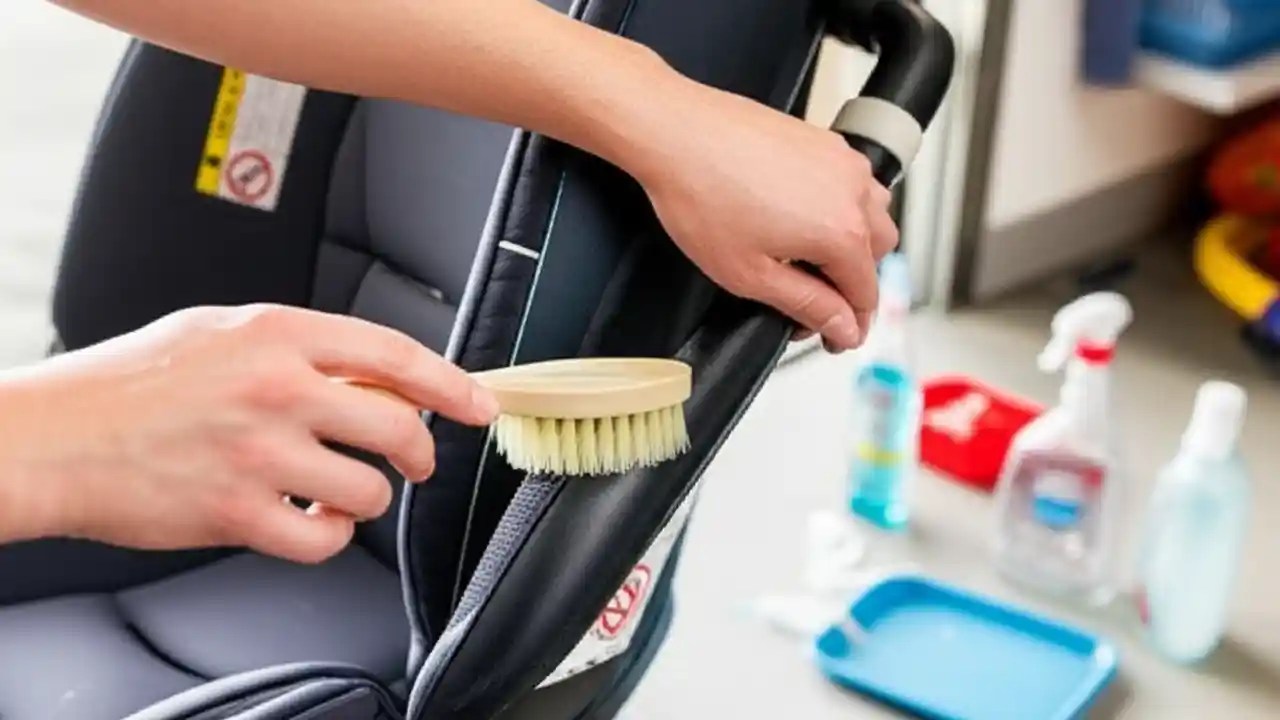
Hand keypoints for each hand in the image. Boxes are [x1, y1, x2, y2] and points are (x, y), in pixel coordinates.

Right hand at [0, 304, 497, 562]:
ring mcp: (259, 454)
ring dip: (365, 498)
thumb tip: (375, 371)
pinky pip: (324, 540)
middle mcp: (276, 389)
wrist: (52, 437)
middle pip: (398, 427)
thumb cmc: (131, 383)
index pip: (394, 355)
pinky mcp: (236, 513)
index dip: (450, 384)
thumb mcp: (221, 332)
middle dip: (419, 452)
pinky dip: (329, 537)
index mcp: (277, 334)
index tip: (478, 404)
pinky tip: (308, 521)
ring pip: (369, 491)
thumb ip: (299, 347)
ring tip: (332, 489)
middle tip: (414, 461)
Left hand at [619, 80, 897, 351]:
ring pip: (872, 214)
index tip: (833, 336)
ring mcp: (840, 160)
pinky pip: (851, 183)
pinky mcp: (823, 141)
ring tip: (806, 257)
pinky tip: (798, 216)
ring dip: (852, 241)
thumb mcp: (751, 275)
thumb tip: (843, 326)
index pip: (866, 293)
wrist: (677, 133)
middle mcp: (852, 191)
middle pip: (877, 254)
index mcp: (841, 231)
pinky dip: (838, 207)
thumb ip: (807, 304)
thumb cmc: (702, 195)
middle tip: (814, 301)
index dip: (849, 325)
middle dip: (852, 282)